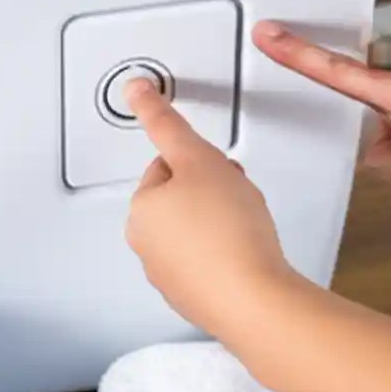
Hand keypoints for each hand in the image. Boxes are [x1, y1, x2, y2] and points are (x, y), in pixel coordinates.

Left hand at [124, 78, 298, 337]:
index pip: (166, 167)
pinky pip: (212, 262)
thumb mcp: (199, 159)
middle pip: (181, 201)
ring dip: (221, 222)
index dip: (200, 162)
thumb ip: (166, 123)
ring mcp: (170, 276)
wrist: (255, 299)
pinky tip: (248, 253)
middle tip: (237, 197)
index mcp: (141, 211)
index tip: (218, 168)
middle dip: (210, 192)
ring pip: (197, 232)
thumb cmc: (229, 233)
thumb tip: (135, 92)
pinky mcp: (196, 298)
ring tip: (247, 227)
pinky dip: (229, 254)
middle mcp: (147, 246)